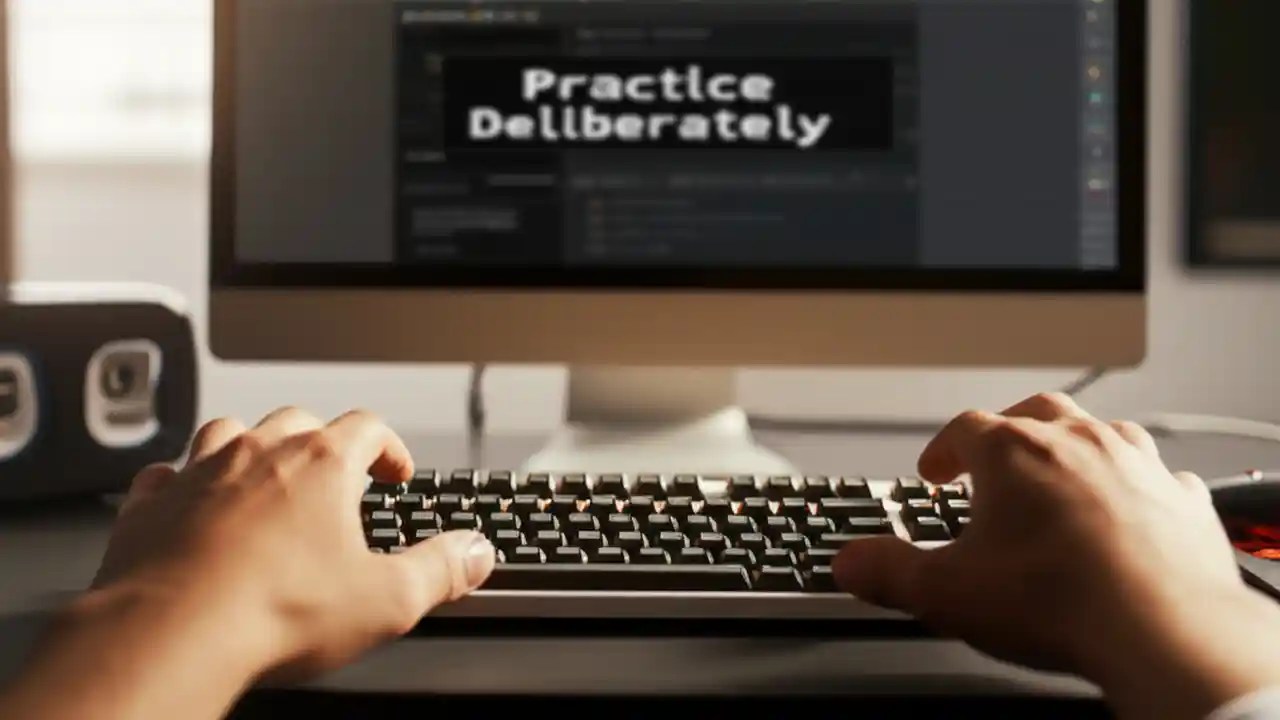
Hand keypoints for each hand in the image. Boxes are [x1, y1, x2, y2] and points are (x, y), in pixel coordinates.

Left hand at [94, 408, 495, 680]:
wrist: (171, 633)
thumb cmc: (274, 611)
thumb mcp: (387, 600)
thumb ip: (439, 570)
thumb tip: (475, 552)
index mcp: (321, 465)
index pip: (369, 427)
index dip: (390, 448)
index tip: (394, 472)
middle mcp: (259, 454)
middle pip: (299, 422)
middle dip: (322, 442)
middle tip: (335, 475)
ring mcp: (199, 473)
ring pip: (230, 432)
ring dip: (251, 446)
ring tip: (265, 474)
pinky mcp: (152, 504)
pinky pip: (168, 473)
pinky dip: (183, 481)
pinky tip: (192, 502)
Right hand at [833, 393, 1279, 719]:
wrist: (1164, 629)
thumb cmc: (1061, 602)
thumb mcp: (946, 593)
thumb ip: (889, 572)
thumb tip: (852, 563)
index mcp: (1013, 452)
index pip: (962, 429)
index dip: (941, 449)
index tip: (935, 471)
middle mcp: (1077, 442)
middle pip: (1032, 413)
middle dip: (1007, 432)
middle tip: (992, 459)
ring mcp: (1135, 464)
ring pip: (1099, 432)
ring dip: (1074, 448)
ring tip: (1058, 476)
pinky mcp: (1179, 499)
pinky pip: (1155, 476)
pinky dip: (1135, 486)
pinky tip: (1127, 509)